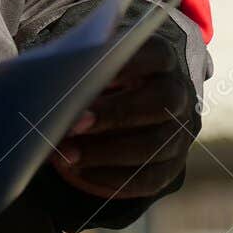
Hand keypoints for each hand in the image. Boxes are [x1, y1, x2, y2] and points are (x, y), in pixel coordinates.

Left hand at [50, 33, 197, 200]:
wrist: (128, 105)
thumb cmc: (100, 76)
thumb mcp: (95, 61)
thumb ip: (82, 63)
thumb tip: (53, 75)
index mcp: (161, 58)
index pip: (156, 54)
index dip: (128, 62)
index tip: (90, 69)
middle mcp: (178, 93)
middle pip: (160, 102)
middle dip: (115, 113)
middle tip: (73, 122)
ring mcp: (180, 133)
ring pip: (153, 145)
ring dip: (106, 153)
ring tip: (66, 154)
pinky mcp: (172, 166)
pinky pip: (148, 179)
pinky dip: (111, 177)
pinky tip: (80, 171)